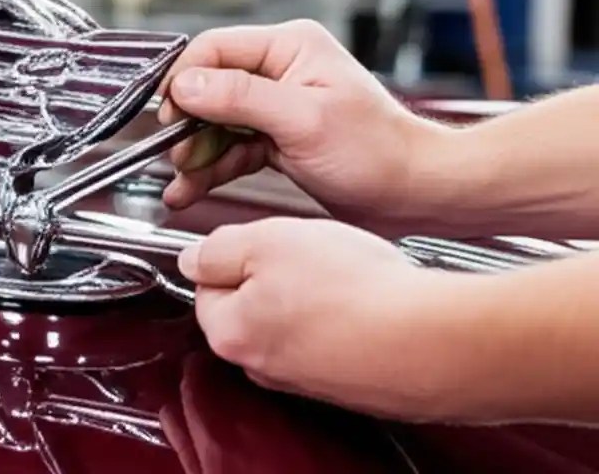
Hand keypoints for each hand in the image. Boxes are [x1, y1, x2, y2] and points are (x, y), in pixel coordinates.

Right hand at [157, 20, 447, 229]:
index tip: (169, 115)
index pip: (213, 49)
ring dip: (195, 152)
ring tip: (181, 181)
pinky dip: (211, 169)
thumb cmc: (377, 152)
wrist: (415, 194)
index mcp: (290, 47)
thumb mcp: (302, 120)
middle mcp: (280, 70)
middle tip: (178, 154)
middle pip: (208, 88)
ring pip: (215, 123)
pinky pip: (230, 148)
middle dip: (188, 125)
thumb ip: (240, 98)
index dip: (185, 81)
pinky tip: (191, 188)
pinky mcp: (276, 137)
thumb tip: (186, 84)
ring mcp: (276, 105)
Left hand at [178, 218, 461, 420]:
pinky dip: (349, 318)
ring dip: (316, 295)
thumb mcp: (266, 241)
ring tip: (347, 276)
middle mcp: (262, 367)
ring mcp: (308, 380)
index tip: (265, 242)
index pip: (207, 286)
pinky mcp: (350, 385)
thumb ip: (217, 249)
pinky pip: (336, 340)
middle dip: (276, 275)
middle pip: (250, 306)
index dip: (236, 253)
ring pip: (295, 321)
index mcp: (230, 333)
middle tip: (310, 255)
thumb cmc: (354, 290)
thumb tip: (193, 258)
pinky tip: (371, 301)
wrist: (433, 339)